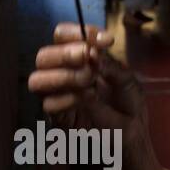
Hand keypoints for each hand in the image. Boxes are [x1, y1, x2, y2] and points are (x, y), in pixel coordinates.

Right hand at [27, 23, 146, 143]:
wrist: (132, 137)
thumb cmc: (128, 105)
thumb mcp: (127, 80)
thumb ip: (111, 65)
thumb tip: (93, 54)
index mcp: (77, 59)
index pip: (62, 36)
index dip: (78, 32)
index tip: (105, 41)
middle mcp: (62, 74)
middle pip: (43, 55)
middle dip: (65, 53)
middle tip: (89, 58)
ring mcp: (57, 96)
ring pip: (37, 80)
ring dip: (63, 76)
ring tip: (89, 80)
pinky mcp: (58, 118)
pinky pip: (48, 105)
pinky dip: (67, 98)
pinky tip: (88, 98)